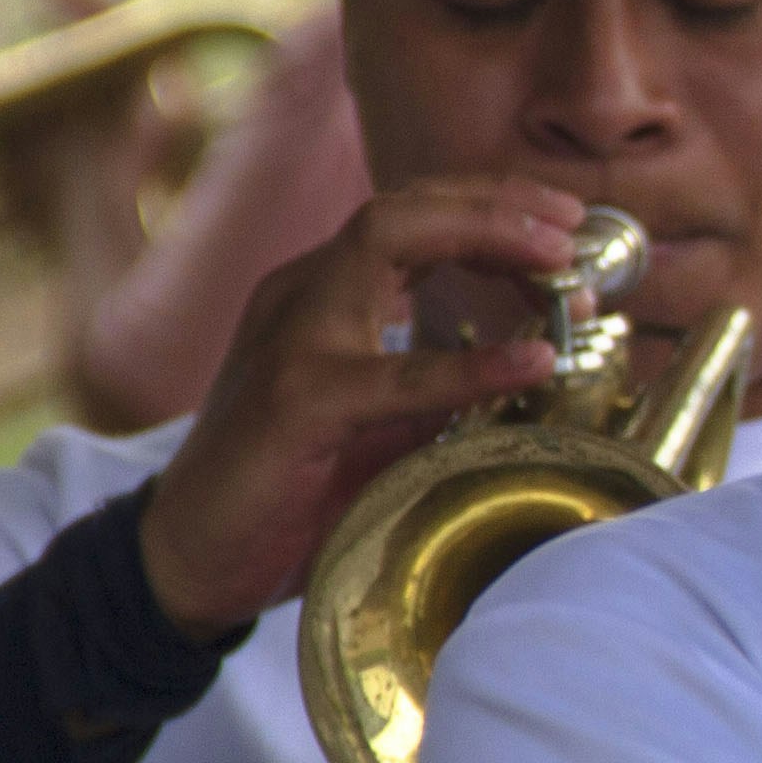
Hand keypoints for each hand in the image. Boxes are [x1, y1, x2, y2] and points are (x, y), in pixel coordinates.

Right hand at [132, 181, 586, 638]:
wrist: (190, 560)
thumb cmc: (288, 490)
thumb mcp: (379, 420)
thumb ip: (438, 384)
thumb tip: (535, 363)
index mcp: (319, 295)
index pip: (408, 215)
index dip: (488, 206)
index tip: (563, 222)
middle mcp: (300, 296)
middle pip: (401, 206)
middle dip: (494, 202)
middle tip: (571, 224)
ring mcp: (291, 341)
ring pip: (384, 242)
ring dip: (483, 236)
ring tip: (557, 262)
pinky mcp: (294, 403)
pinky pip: (394, 373)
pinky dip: (471, 363)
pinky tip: (532, 361)